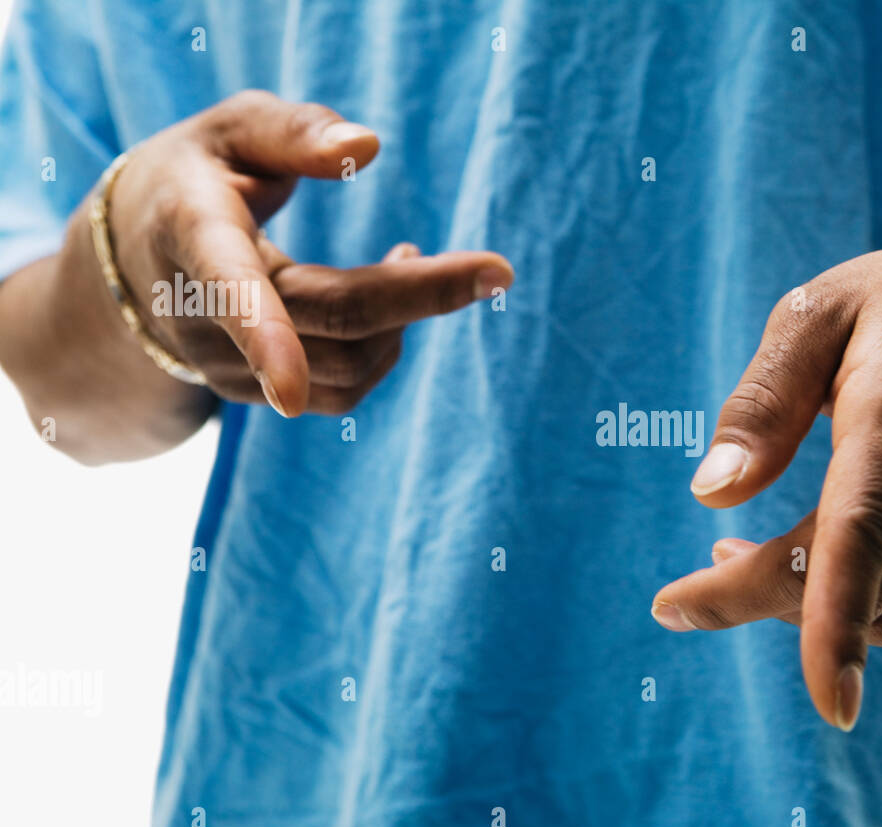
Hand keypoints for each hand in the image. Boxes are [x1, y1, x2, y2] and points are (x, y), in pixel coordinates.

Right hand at [102, 90, 512, 414]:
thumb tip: (368, 147)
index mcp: (192, 235)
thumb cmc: (199, 175)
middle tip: (496, 270)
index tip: (290, 390)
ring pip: (347, 368)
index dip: (263, 339)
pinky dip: (386, 349)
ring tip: (412, 259)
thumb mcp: (231, 129)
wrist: (139, 260)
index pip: (230, 290)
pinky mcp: (259, 396)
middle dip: (421, 296)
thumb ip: (294, 130)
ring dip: (405, 316)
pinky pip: (345, 393)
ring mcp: (230, 368)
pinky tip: (391, 302)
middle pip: (332, 322)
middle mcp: (205, 317)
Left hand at [651, 242, 881, 729]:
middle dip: (750, 601)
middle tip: (673, 604)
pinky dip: (836, 604)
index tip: (825, 702)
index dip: (835, 616)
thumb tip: (710, 493)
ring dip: (788, 603)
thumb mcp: (810, 314)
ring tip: (725, 558)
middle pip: (844, 575)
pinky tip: (788, 560)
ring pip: (872, 605)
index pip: (863, 527)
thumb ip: (759, 402)